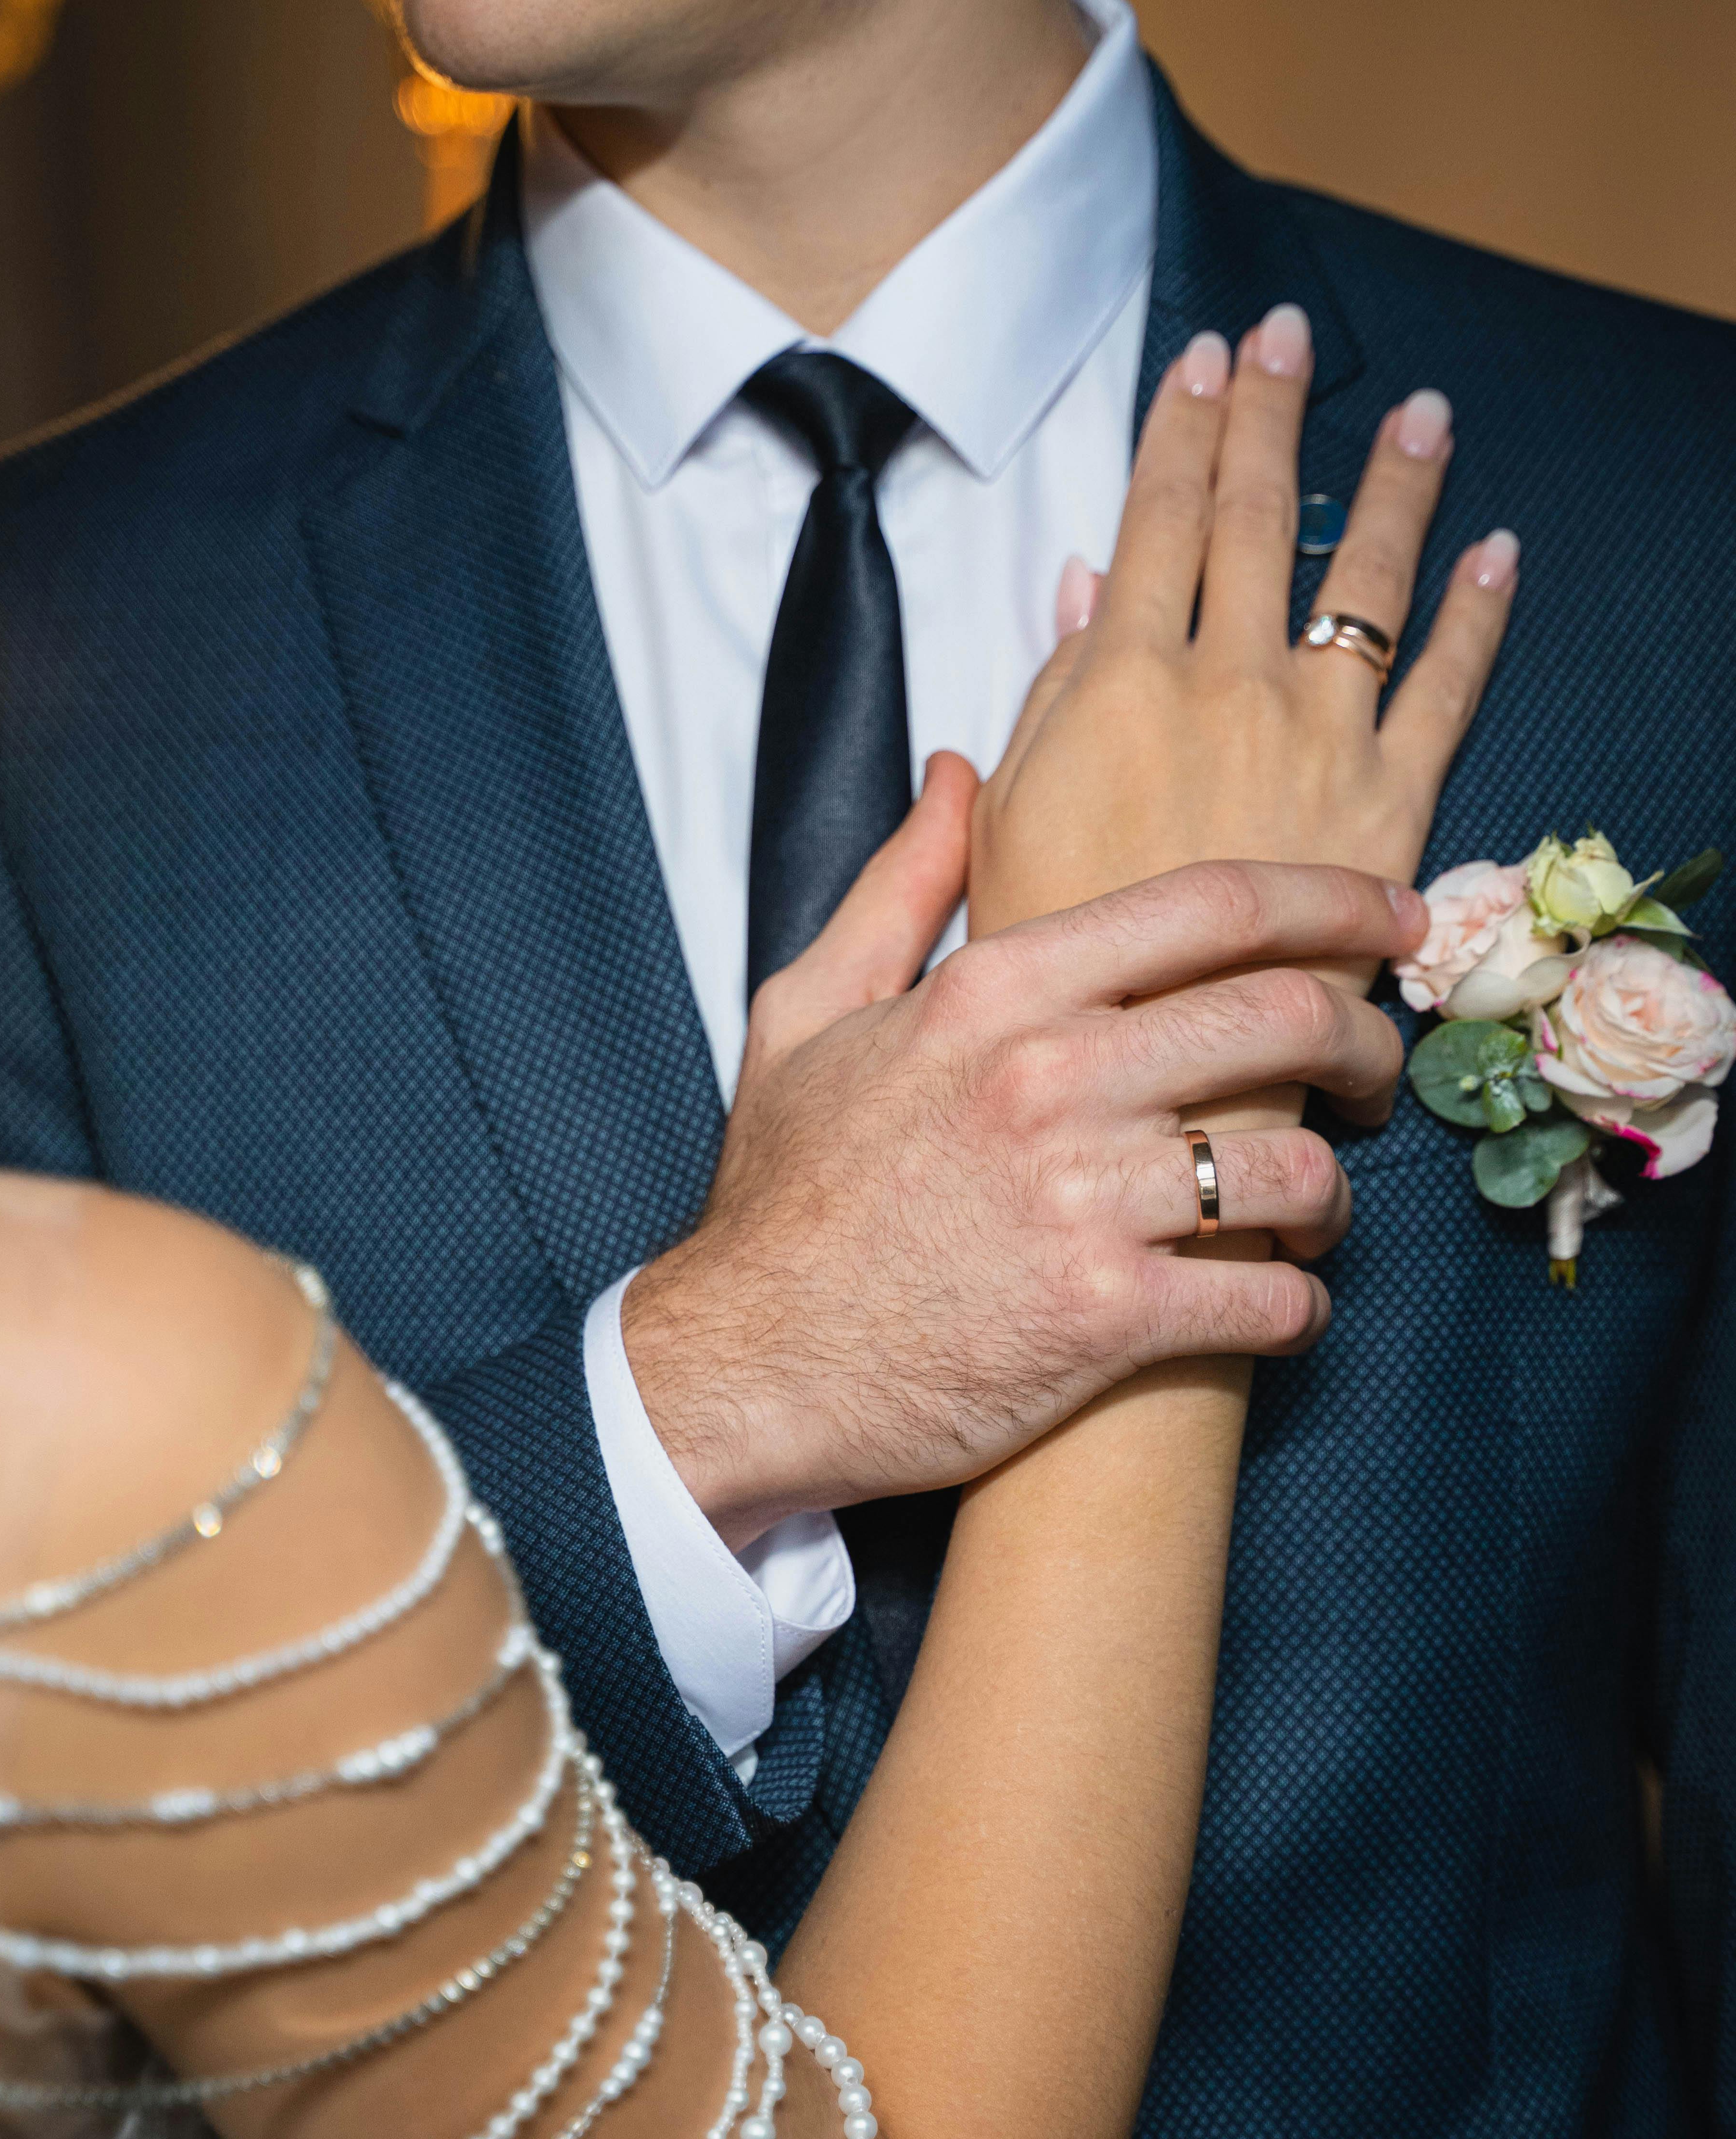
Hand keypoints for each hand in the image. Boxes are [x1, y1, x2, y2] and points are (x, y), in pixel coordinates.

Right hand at [621, 809, 1418, 1551]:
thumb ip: (900, 884)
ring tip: (1317, 1211)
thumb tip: (958, 772)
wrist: (746, 1366)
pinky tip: (1284, 1308)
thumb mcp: (809, 1009)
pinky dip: (1301, 1309)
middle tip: (1375, 1072)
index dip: (1335, 898)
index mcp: (997, 991)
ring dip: (1333, 1193)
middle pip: (1284, 1018)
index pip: (1215, 907)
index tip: (1392, 915)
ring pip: (1292, 1168)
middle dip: (1366, 1042)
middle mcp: (1053, 1079)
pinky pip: (1266, 1300)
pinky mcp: (1107, 1321)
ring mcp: (1085, 1202)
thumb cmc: (784, 1196)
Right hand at [970, 304, 1518, 966]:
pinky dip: (1474, 619)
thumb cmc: (1057, 960)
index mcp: (1116, 689)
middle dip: (1269, 415)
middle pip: (1251, 521)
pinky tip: (1495, 557)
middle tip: (1288, 337)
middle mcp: (1224, 694)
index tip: (1202, 361)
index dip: (1179, 431)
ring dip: (1393, 487)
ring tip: (1418, 416)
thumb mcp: (1000, 825)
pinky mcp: (1387, 813)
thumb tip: (1086, 591)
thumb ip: (1045, 700)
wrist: (1139, 1074)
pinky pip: (1445, 696)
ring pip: (1361, 584)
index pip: (1155, 521)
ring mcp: (1314, 747)